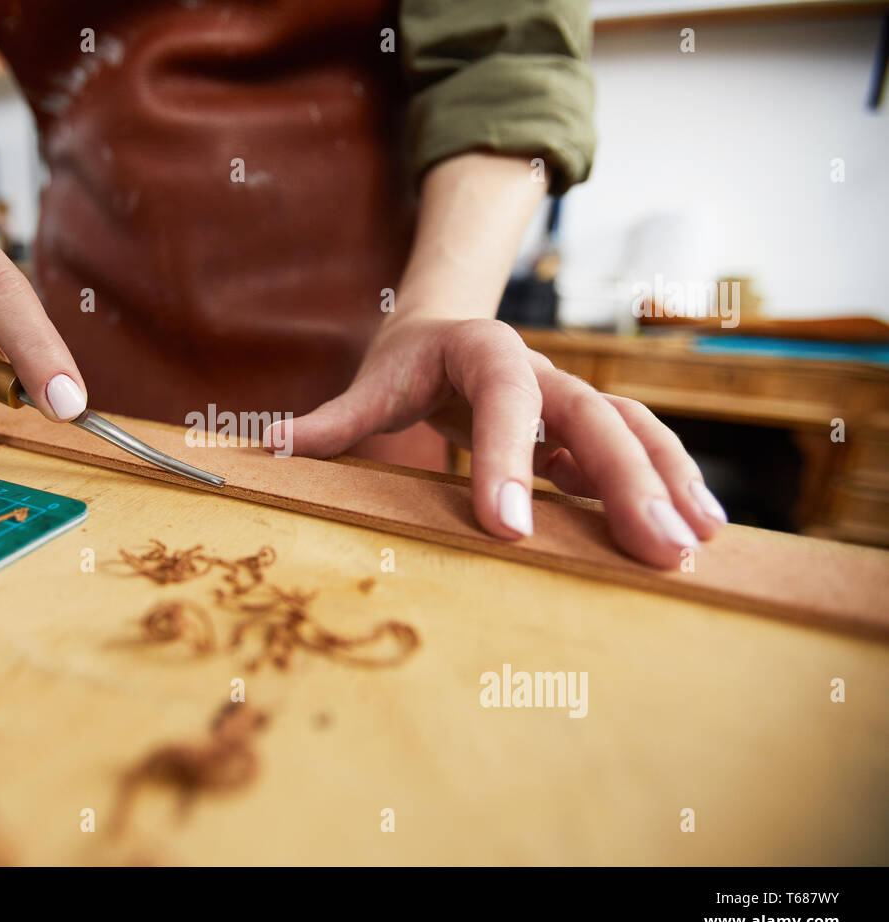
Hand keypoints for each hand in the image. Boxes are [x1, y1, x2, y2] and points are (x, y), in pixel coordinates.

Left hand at [267, 316, 727, 568]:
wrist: (448, 326)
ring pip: (631, 430)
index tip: (508, 527)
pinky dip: (668, 483)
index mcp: (480, 348)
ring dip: (666, 483)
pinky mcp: (588, 427)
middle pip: (592, 415)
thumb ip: (333, 419)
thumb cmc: (408, 361)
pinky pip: (638, 449)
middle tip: (651, 548)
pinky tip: (697, 530)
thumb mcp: (373, 383)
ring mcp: (570, 396)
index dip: (509, 457)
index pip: (501, 397)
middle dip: (624, 482)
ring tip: (693, 542)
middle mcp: (539, 368)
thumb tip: (270, 446)